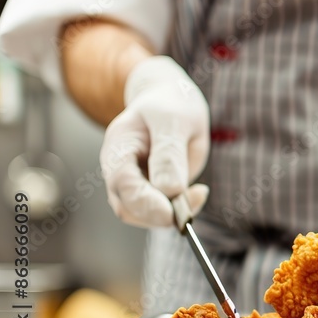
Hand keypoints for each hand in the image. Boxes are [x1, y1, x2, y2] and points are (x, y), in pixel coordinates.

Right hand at [99, 56, 209, 227]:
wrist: (171, 101)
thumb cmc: (171, 106)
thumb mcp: (174, 120)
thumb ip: (170, 153)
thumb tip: (169, 190)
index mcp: (119, 146)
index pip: (123, 184)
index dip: (146, 203)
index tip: (174, 214)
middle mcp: (118, 168)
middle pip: (127, 206)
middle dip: (160, 213)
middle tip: (197, 198)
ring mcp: (131, 181)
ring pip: (141, 215)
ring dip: (171, 214)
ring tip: (199, 193)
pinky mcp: (148, 191)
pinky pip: (158, 211)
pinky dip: (178, 210)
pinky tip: (197, 193)